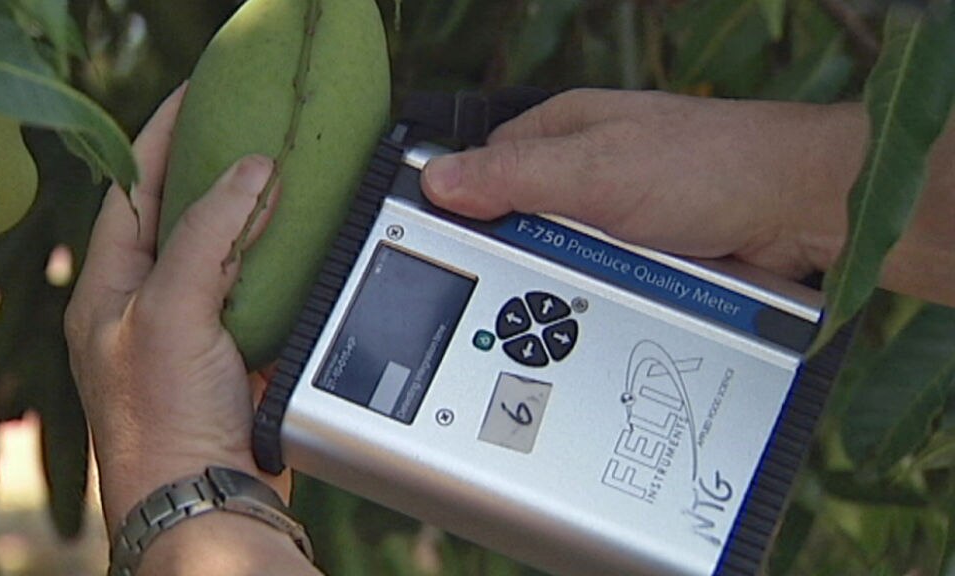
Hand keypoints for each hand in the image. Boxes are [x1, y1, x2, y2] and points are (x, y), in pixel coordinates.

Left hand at [65, 84, 287, 533]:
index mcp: (110, 289)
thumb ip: (206, 234)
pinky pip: (263, 288)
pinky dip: (285, 260)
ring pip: (230, 251)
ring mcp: (197, 329)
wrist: (211, 495)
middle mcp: (150, 304)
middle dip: (215, 170)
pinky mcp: (242, 350)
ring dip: (257, 216)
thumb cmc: (164, 419)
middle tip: (253, 128)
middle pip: (183, 216)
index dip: (160, 137)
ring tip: (287, 172)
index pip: (131, 190)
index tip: (196, 95)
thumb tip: (249, 170)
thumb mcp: (169, 311)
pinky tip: (308, 238)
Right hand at [422, 89, 865, 280]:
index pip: (485, 165)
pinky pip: (597, 280)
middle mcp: (586, 169)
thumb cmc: (716, 167)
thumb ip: (517, 176)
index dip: (461, 202)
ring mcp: (614, 215)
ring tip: (577, 288)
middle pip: (518, 220)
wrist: (806, 213)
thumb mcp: (599, 170)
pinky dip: (599, 293)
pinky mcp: (641, 254)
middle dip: (521, 252)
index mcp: (566, 130)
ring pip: (557, 258)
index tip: (445, 242)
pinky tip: (605, 302)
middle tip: (527, 272)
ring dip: (563, 279)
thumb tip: (440, 179)